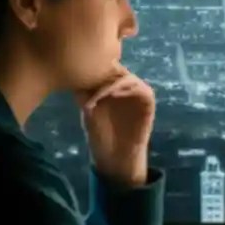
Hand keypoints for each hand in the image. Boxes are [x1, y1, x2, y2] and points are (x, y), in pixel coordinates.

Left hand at [76, 65, 154, 186]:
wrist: (115, 156)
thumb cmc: (100, 135)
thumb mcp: (87, 110)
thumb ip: (84, 93)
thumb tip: (76, 73)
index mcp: (111, 88)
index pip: (105, 69)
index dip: (94, 68)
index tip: (79, 76)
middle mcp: (126, 89)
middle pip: (118, 70)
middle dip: (104, 73)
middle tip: (90, 81)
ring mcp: (138, 95)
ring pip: (129, 78)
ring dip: (114, 82)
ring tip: (100, 91)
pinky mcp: (148, 104)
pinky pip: (143, 90)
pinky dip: (129, 89)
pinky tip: (114, 94)